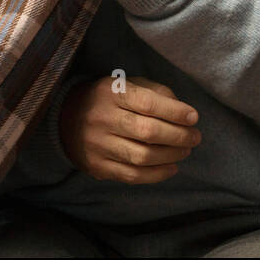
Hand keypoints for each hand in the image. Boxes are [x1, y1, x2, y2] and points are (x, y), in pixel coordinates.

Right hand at [60, 76, 200, 183]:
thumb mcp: (126, 83)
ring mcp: (98, 145)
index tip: (193, 117)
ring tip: (185, 151)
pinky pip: (132, 175)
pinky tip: (171, 167)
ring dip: (171, 156)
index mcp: (111, 92)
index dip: (175, 111)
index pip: (148, 103)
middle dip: (178, 136)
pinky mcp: (98, 166)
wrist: (64, 118)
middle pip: (148, 131)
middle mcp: (102, 118)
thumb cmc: (106, 98)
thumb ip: (155, 92)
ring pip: (142, 156)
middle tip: (195, 137)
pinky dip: (157, 174)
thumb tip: (182, 112)